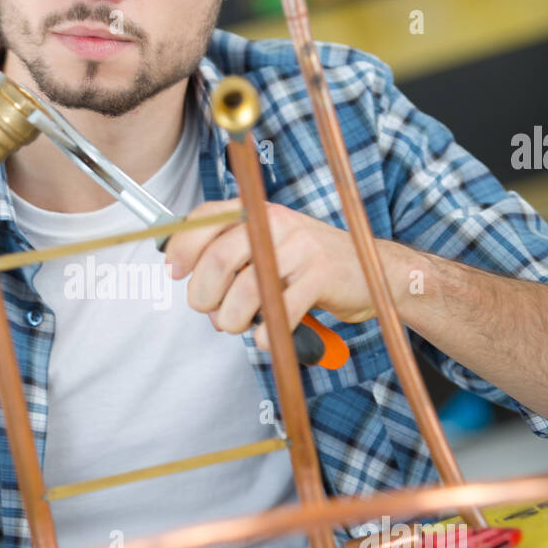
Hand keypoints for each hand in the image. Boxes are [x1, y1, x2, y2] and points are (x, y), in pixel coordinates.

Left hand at [162, 198, 376, 350]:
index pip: (206, 218)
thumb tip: (197, 293)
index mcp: (259, 212)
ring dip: (232, 319)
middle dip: (204, 296)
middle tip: (210, 311)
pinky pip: (280, 312)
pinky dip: (265, 333)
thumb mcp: (271, 249)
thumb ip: (234, 262)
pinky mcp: (321, 276)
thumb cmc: (312, 265)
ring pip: (245, 290)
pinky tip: (266, 335)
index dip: (182, 247)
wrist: (375, 269)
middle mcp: (276, 223)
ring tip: (237, 325)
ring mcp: (300, 248)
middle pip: (218, 259)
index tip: (173, 272)